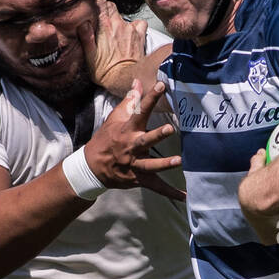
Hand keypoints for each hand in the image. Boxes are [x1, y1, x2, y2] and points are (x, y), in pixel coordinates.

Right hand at [78, 0, 147, 93]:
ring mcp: (130, 29)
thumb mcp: (89, 56)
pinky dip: (136, 26)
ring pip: (124, 16)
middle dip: (107, 10)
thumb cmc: (106, 71)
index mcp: (104, 26)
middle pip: (112, 7)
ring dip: (119, 21)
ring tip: (116, 32)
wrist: (125, 79)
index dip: (98, 4)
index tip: (95, 8)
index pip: (101, 3)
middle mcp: (118, 24)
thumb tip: (83, 22)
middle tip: (104, 22)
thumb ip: (85, 37)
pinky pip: (140, 24)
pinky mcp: (139, 36)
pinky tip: (131, 33)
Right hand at [84, 78, 184, 202]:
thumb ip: (130, 101)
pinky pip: (157, 187)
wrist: (92, 167)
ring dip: (164, 164)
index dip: (150, 98)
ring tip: (178, 161)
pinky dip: (170, 193)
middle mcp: (131, 147)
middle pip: (145, 140)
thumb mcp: (115, 118)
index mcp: (127, 129)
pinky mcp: (139, 179)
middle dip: (157, 135)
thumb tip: (138, 81)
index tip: (161, 85)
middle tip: (170, 129)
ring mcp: (135, 165)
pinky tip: (185, 196)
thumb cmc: (107, 138)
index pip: (139, 111)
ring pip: (151, 165)